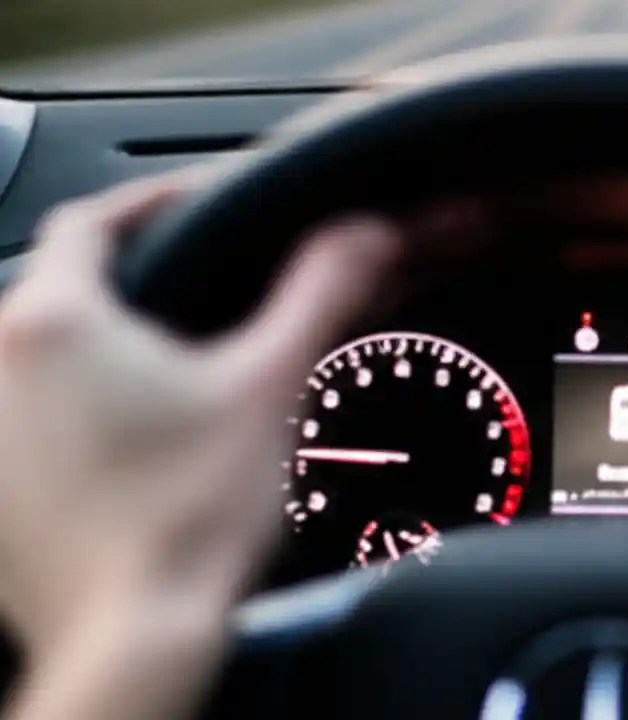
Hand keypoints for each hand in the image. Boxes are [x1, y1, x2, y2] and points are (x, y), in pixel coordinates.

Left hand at [0, 174, 396, 668]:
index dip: (151, 203)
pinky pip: (34, 421)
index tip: (191, 204)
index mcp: (56, 323)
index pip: (93, 220)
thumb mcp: (270, 387)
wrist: (135, 636)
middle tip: (200, 297)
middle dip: (134, 286)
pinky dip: (81, 413)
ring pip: (48, 359)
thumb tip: (365, 235)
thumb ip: (320, 294)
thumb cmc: (192, 516)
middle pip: (66, 289)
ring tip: (178, 376)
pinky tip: (142, 444)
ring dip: (106, 353)